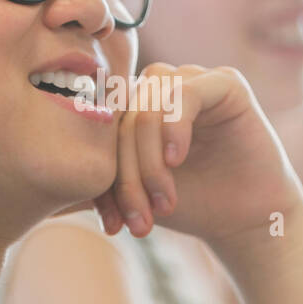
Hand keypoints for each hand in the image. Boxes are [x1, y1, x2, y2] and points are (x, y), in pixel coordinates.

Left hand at [93, 63, 301, 249]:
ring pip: (148, 104)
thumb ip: (102, 178)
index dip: (103, 174)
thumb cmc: (192, 204)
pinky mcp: (226, 83)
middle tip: (141, 219)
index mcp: (137, 107)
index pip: (102, 127)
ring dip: (148, 159)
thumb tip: (55, 189)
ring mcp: (194, 81)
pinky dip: (174, 127)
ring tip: (164, 202)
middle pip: (123, 116)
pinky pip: (185, 92)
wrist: (247, 221)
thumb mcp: (136, 194)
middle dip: (127, 175)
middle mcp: (163, 88)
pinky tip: (177, 160)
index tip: (112, 223)